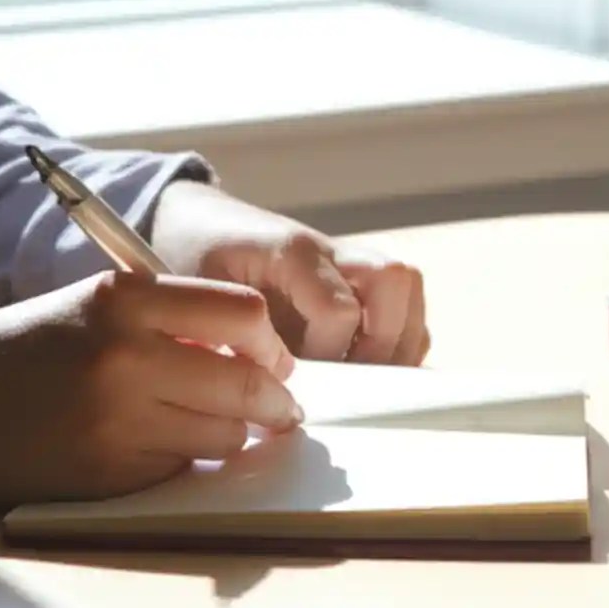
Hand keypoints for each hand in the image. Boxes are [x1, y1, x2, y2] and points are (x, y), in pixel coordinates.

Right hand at [0, 271, 302, 507]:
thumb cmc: (26, 348)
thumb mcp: (97, 306)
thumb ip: (173, 320)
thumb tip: (259, 356)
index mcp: (125, 299)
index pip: (245, 315)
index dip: (272, 344)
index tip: (276, 360)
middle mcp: (127, 356)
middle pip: (248, 384)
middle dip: (275, 404)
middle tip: (281, 410)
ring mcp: (118, 420)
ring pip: (226, 436)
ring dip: (231, 436)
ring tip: (211, 426)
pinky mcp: (108, 473)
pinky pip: (182, 467)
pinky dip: (182, 459)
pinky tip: (151, 444)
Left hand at [150, 181, 429, 364]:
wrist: (200, 221)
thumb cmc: (198, 257)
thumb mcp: (202, 292)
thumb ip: (240, 333)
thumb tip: (276, 386)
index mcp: (293, 251)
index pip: (341, 309)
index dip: (328, 351)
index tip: (298, 372)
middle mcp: (335, 250)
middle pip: (398, 280)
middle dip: (385, 342)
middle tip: (352, 379)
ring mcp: (353, 260)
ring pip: (410, 290)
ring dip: (400, 340)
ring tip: (366, 377)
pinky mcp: (360, 276)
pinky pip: (405, 303)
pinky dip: (399, 338)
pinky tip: (367, 364)